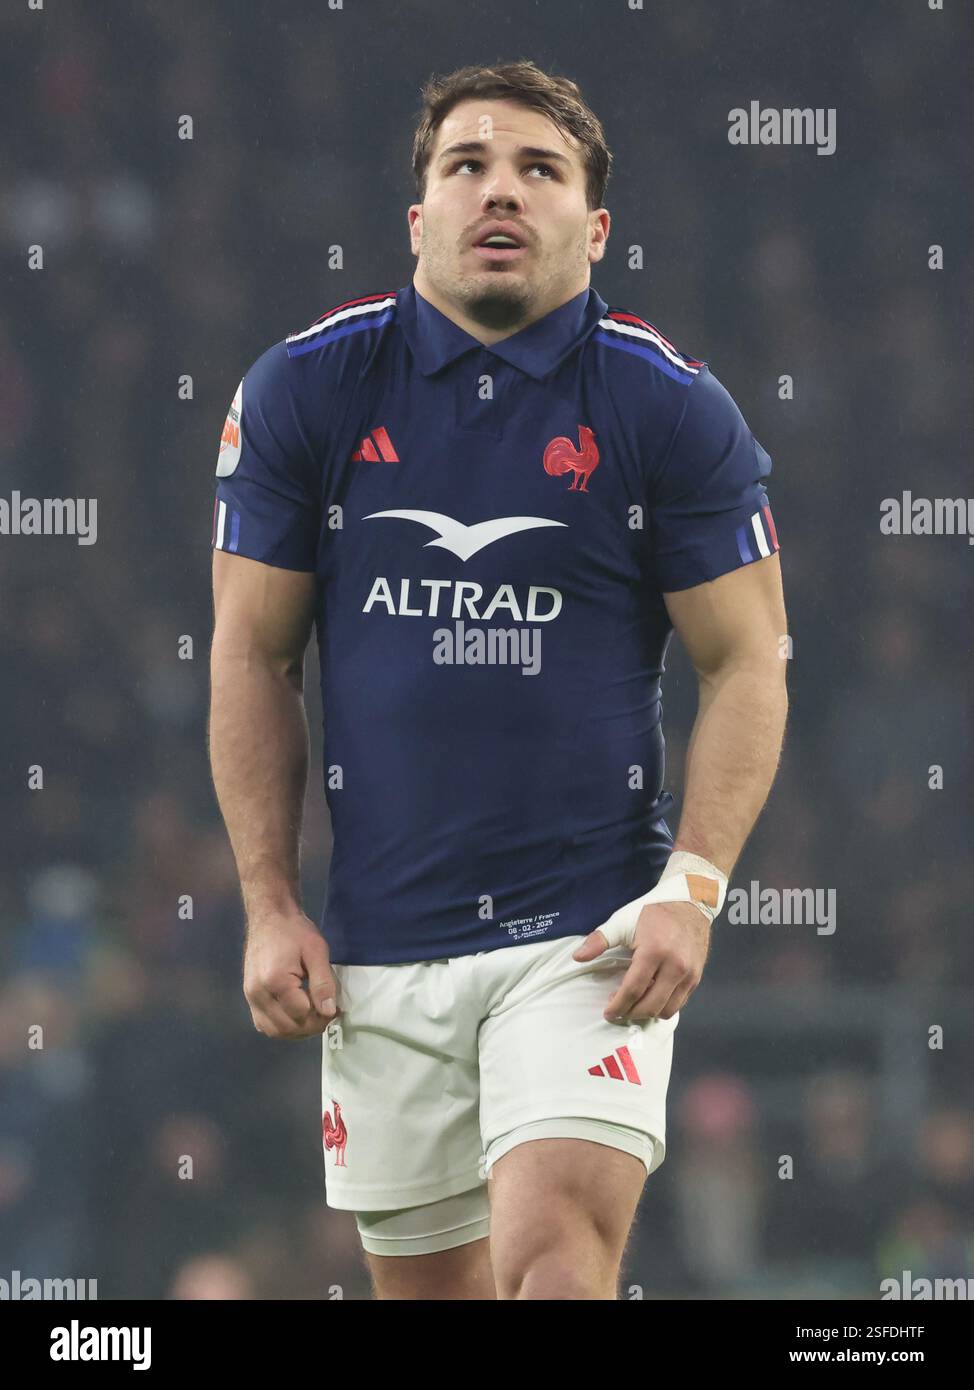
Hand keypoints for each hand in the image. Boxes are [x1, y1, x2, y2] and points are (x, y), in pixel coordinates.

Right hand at [243, 909, 339, 1039]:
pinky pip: (264, 1023)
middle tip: (326, 1013)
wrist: (269, 917)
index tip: (335, 1007)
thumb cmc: (294, 930)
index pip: (302, 1015)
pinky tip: (296, 1015)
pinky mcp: (249, 997)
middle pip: (287, 1027)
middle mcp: (258, 994)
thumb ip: (323, 983)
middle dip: (311, 1026)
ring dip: (296, 1030)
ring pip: (274, 1031)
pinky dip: (281, 1026)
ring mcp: (250, 997)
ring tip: (313, 1015)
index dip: (321, 1016)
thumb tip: (329, 1011)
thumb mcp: (316, 951)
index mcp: (276, 981)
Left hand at [573, 900, 710, 1022]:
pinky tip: (651, 997)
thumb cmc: (653, 910)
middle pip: (650, 1006)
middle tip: (618, 1010)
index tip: (607, 1012)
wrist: (690, 900)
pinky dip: (663, 1006)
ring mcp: (689, 973)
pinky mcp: (697, 977)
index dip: (618, 1006)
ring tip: (634, 1004)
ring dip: (648, 1013)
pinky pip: (680, 1003)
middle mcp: (675, 966)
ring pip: (667, 1010)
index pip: (633, 990)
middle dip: (630, 1013)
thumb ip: (600, 940)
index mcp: (654, 951)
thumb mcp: (622, 921)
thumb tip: (578, 957)